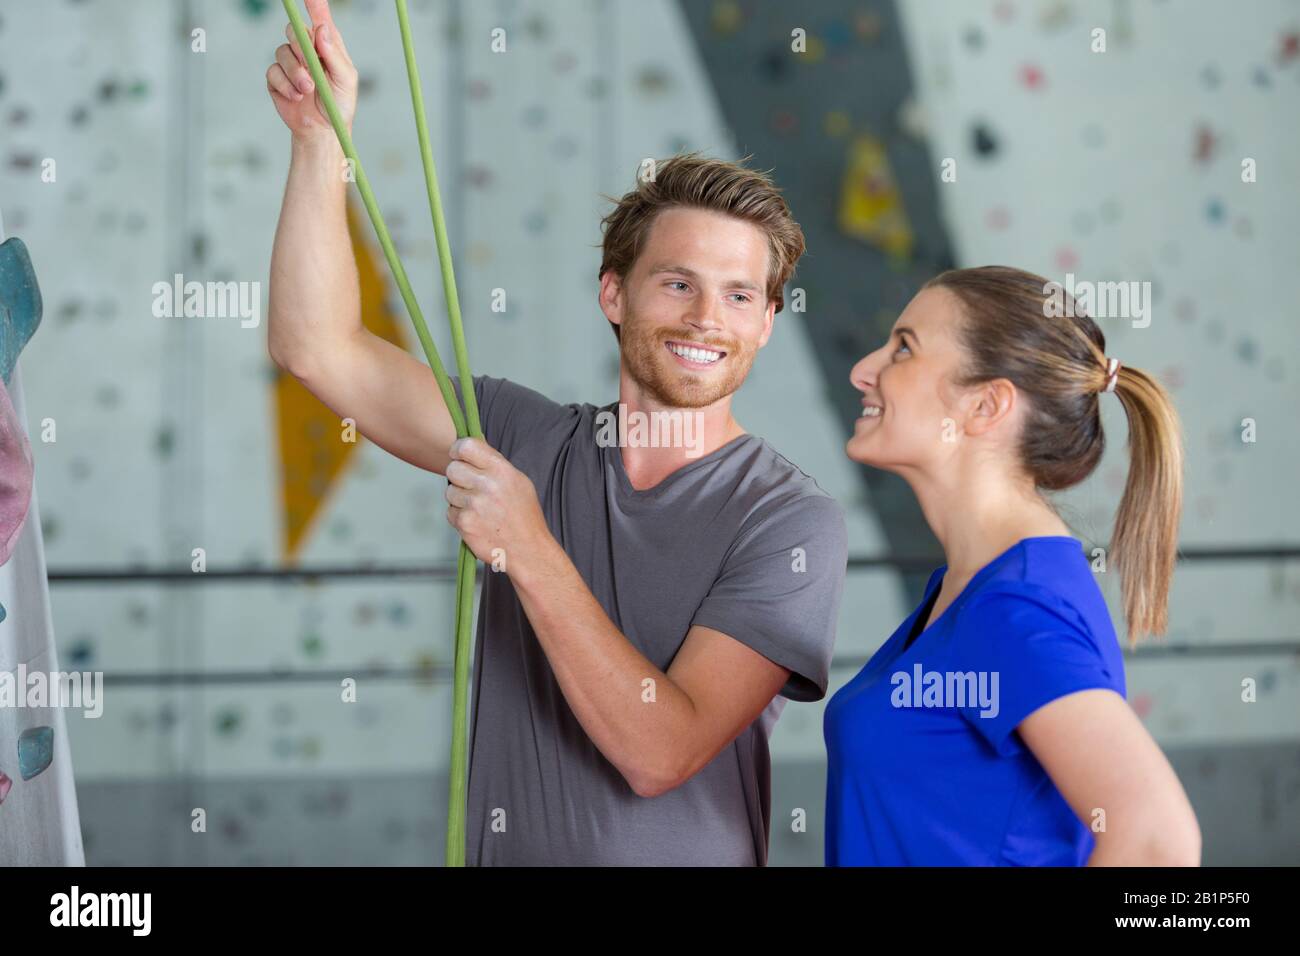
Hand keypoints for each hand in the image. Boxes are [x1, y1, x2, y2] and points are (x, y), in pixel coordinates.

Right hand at [266, 0, 357, 141]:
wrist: (321, 130)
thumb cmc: (338, 105)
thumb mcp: (345, 80)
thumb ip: (334, 55)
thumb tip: (322, 29)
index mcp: (327, 47)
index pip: (320, 19)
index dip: (314, 4)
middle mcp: (307, 51)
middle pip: (294, 30)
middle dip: (300, 46)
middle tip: (309, 63)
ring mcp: (290, 63)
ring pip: (282, 52)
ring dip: (295, 72)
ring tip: (307, 90)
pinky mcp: (277, 78)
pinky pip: (273, 72)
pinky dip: (285, 85)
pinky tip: (296, 97)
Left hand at [444, 438, 550, 568]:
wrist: (528, 550)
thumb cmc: (524, 516)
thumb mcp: (518, 482)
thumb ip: (494, 464)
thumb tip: (470, 449)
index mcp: (502, 471)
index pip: (466, 446)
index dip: (458, 450)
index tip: (458, 456)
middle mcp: (487, 485)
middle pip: (452, 468)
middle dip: (458, 476)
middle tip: (471, 486)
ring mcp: (474, 505)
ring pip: (449, 491)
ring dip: (460, 498)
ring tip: (480, 508)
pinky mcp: (465, 523)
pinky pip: (450, 511)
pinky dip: (460, 516)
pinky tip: (477, 521)